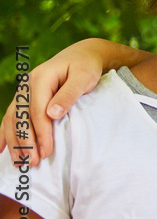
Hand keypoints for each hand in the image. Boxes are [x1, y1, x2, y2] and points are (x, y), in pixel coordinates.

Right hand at [0, 40, 104, 165]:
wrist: (82, 55)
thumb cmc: (86, 67)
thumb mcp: (84, 77)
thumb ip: (69, 94)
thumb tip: (52, 114)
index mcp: (40, 79)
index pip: (37, 111)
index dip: (40, 133)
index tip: (47, 152)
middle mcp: (26, 86)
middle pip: (20, 118)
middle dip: (25, 142)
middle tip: (32, 163)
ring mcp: (23, 92)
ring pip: (12, 120)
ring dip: (14, 142)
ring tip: (20, 162)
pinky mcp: (24, 99)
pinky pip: (11, 118)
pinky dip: (5, 134)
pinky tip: (1, 150)